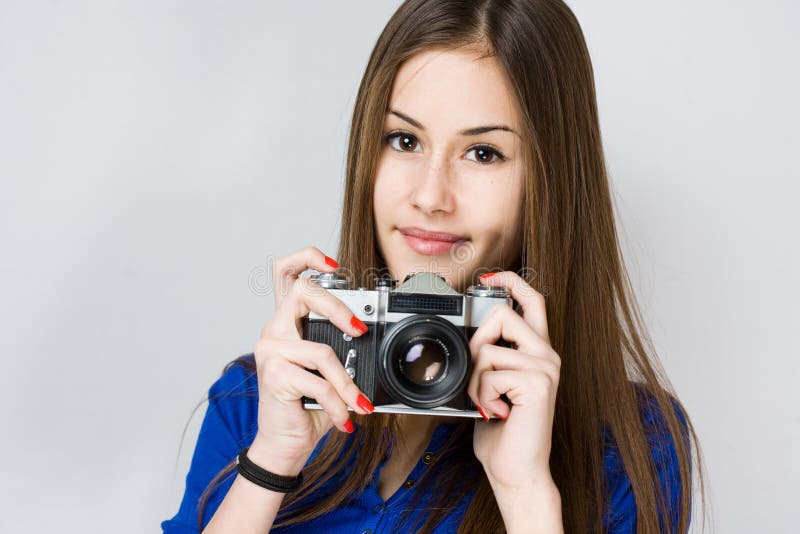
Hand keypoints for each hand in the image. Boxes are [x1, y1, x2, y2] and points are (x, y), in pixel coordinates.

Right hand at [248, 246, 373, 475]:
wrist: (286, 443)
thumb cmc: (308, 404)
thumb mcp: (329, 369)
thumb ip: (341, 345)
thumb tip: (369, 332)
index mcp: (288, 322)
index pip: (286, 272)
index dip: (308, 257)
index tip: (334, 263)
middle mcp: (275, 330)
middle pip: (302, 291)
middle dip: (337, 307)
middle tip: (359, 330)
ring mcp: (271, 350)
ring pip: (322, 350)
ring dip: (347, 382)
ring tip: (357, 403)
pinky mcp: (274, 374)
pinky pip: (319, 382)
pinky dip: (339, 403)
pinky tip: (344, 417)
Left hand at [468, 271, 560, 491]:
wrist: (515, 469)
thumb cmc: (501, 430)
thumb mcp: (491, 386)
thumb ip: (489, 358)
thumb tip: (467, 337)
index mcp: (536, 352)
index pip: (533, 300)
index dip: (511, 280)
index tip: (488, 277)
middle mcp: (547, 355)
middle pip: (503, 312)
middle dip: (475, 340)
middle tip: (475, 375)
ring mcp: (546, 367)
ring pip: (489, 346)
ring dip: (474, 378)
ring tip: (485, 401)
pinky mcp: (538, 382)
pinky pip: (490, 371)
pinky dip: (480, 393)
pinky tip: (495, 412)